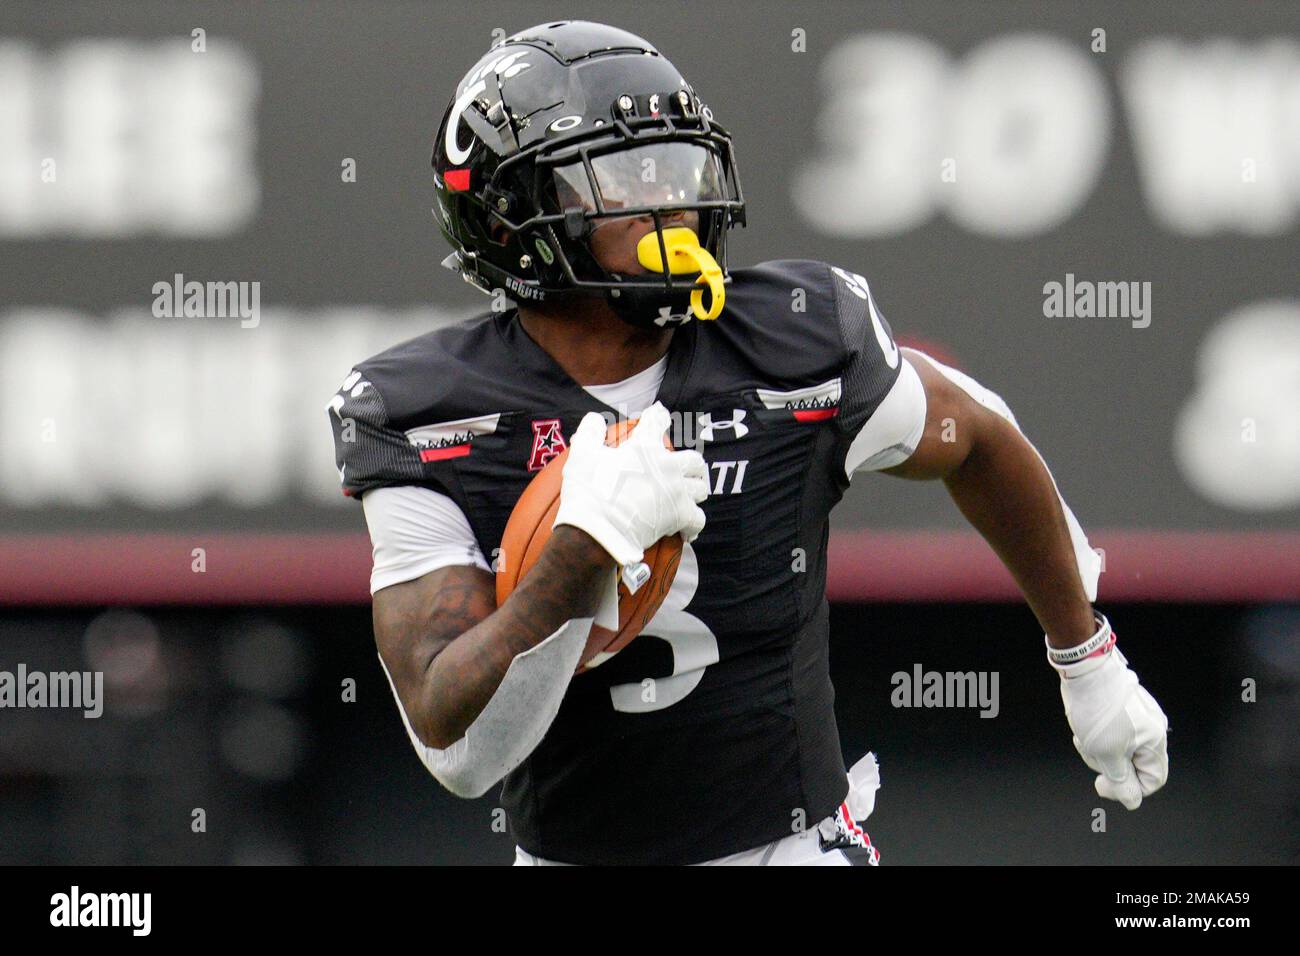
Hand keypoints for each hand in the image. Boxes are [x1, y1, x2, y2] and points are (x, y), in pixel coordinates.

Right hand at [553, 401, 708, 565]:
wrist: (598, 529)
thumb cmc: (589, 490)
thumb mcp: (582, 454)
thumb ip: (590, 432)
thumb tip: (595, 419)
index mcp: (644, 447)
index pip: (655, 423)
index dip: (657, 415)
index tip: (658, 411)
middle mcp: (668, 466)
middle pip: (693, 460)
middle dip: (690, 464)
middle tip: (684, 469)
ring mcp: (678, 492)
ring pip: (700, 488)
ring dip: (695, 491)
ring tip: (689, 497)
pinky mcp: (681, 516)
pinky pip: (698, 519)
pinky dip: (693, 524)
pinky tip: (687, 528)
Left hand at [1050, 617, 1168, 809]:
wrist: (1085, 668)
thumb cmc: (1097, 709)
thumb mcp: (1106, 753)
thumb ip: (1121, 781)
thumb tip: (1132, 801)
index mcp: (1156, 740)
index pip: (1152, 780)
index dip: (1129, 788)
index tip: (1102, 782)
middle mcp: (1154, 727)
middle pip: (1133, 764)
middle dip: (1108, 762)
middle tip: (1089, 747)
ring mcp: (1140, 714)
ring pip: (1119, 747)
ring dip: (1099, 746)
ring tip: (1085, 732)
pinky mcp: (1126, 705)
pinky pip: (1114, 730)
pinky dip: (1099, 732)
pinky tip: (1086, 721)